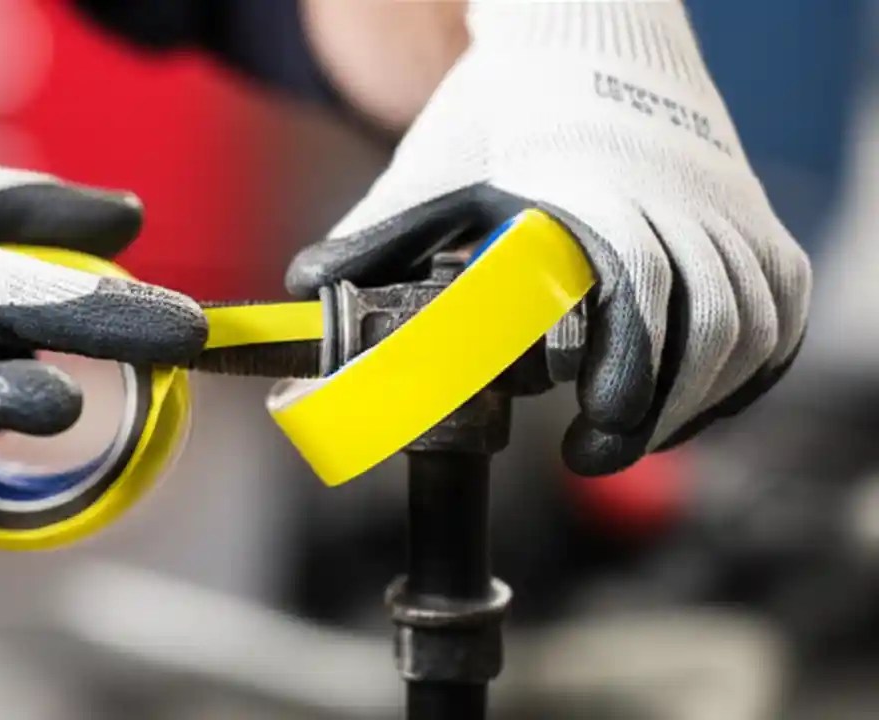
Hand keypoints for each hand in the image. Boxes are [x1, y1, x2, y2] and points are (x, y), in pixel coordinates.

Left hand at [286, 2, 810, 475]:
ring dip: (695, 399)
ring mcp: (720, 211)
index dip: (625, 369)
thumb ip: (379, 237)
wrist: (588, 39)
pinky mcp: (753, 223)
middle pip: (699, 325)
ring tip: (630, 434)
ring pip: (746, 326)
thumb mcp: (436, 173)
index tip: (591, 424)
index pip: (629, 293)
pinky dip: (745, 371)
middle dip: (653, 407)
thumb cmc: (505, 118)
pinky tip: (691, 404)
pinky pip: (778, 312)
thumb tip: (309, 288)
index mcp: (584, 199)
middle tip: (593, 453)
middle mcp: (668, 203)